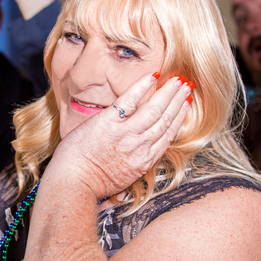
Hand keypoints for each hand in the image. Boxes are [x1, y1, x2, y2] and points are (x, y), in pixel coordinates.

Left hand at [50, 74, 191, 199]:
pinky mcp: (108, 122)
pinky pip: (130, 100)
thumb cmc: (93, 183)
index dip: (180, 117)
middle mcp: (139, 146)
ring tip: (177, 80)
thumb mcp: (124, 178)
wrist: (73, 183)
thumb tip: (151, 153)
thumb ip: (138, 163)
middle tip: (187, 86)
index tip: (186, 104)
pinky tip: (152, 76)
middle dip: (178, 100)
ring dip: (168, 93)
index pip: (168, 134)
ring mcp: (125, 133)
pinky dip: (142, 87)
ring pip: (155, 109)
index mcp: (144, 160)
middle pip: (165, 119)